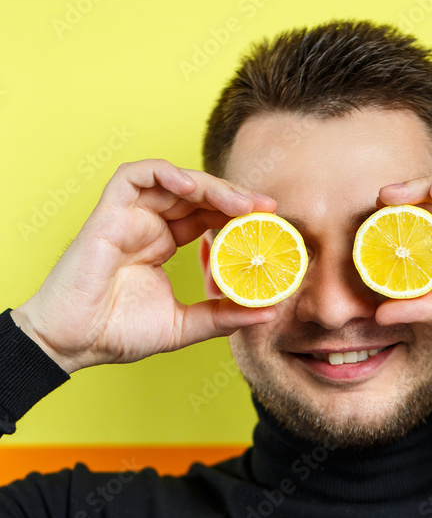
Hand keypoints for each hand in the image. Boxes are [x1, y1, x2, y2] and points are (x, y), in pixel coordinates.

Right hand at [11, 159, 277, 373]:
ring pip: (173, 181)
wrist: (75, 343)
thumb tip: (268, 312)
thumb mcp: (184, 326)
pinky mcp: (107, 213)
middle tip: (266, 208)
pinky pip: (135, 176)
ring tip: (240, 203)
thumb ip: (223, 316)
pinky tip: (192, 187)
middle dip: (233, 197)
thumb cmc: (118, 333)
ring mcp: (127, 216)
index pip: (206, 217)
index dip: (237, 214)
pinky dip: (165, 174)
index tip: (270, 222)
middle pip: (196, 195)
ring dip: (209, 185)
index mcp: (162, 244)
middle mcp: (147, 225)